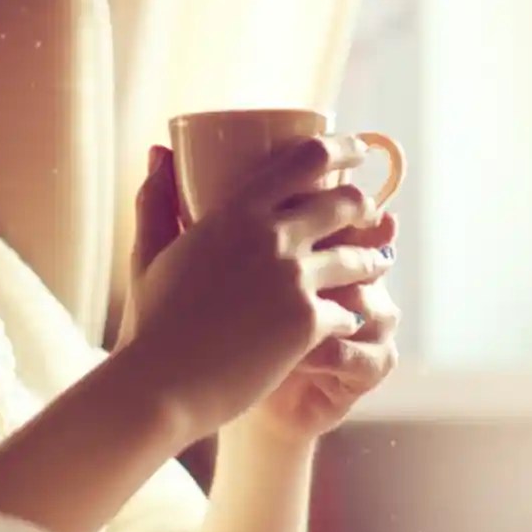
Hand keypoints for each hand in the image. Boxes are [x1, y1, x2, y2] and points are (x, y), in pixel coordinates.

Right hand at [120, 137, 385, 444]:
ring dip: (373, 258)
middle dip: (366, 206)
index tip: (358, 150)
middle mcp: (273, 236)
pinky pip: (349, 310)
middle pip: (345, 202)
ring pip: (358, 257)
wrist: (162, 383)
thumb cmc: (153, 321)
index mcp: (237, 211)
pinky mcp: (308, 323)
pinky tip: (352, 320)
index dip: (343, 148)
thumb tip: (160, 153)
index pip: (308, 159)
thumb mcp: (152, 252)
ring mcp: (294, 279)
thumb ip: (156, 199)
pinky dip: (350, 314)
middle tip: (371, 214)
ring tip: (378, 262)